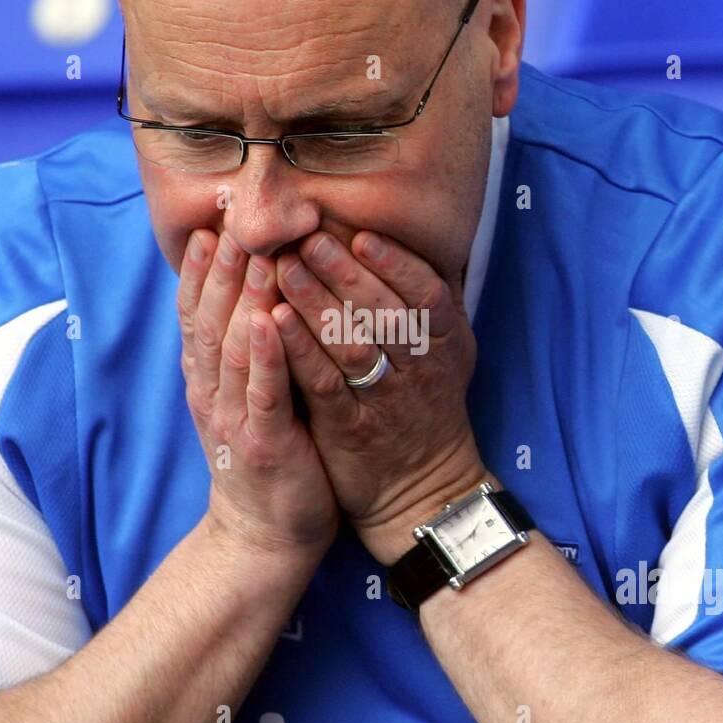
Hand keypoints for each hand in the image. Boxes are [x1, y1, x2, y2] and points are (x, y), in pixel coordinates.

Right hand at [178, 228, 339, 557]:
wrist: (263, 538)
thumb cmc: (267, 460)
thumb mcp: (245, 400)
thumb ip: (244, 354)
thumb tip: (254, 296)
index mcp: (207, 380)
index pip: (197, 313)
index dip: (201, 269)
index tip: (211, 223)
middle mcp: (211, 393)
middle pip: (210, 319)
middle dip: (221, 267)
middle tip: (232, 219)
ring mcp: (233, 417)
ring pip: (233, 347)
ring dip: (241, 297)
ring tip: (253, 253)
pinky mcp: (263, 442)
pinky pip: (263, 391)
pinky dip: (264, 354)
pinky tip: (268, 320)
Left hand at [271, 230, 487, 563]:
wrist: (421, 488)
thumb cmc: (428, 404)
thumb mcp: (449, 352)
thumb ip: (435, 300)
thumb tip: (427, 234)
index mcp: (445, 344)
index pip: (426, 295)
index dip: (396, 263)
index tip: (362, 235)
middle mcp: (420, 370)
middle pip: (385, 313)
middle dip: (345, 273)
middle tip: (307, 238)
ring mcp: (384, 402)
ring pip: (351, 346)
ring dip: (316, 304)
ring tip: (283, 268)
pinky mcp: (350, 431)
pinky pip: (323, 386)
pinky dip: (300, 351)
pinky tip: (273, 321)